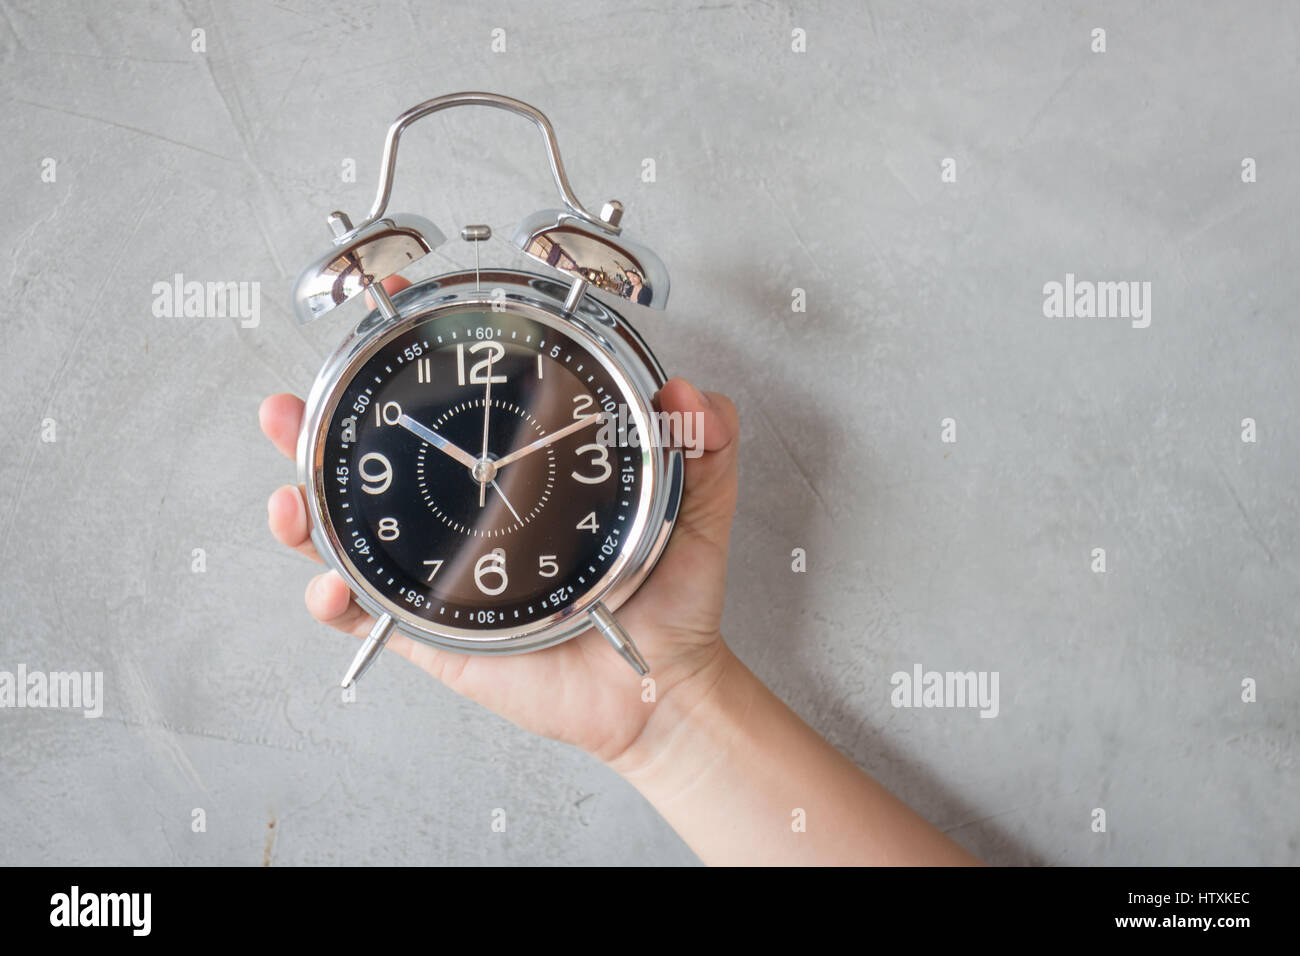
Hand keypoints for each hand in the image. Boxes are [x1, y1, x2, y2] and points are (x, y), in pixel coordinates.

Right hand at [259, 277, 740, 764]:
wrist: (662, 682)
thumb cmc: (672, 595)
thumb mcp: (697, 504)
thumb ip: (707, 441)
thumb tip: (689, 394)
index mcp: (513, 481)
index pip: (450, 415)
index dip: (409, 370)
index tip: (384, 323)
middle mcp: (466, 520)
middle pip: (374, 469)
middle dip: (316, 435)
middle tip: (285, 409)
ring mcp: (442, 576)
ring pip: (351, 538)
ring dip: (303, 514)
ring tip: (287, 497)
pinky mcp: (435, 635)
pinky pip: (369, 619)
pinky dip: (336, 603)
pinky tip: (328, 587)